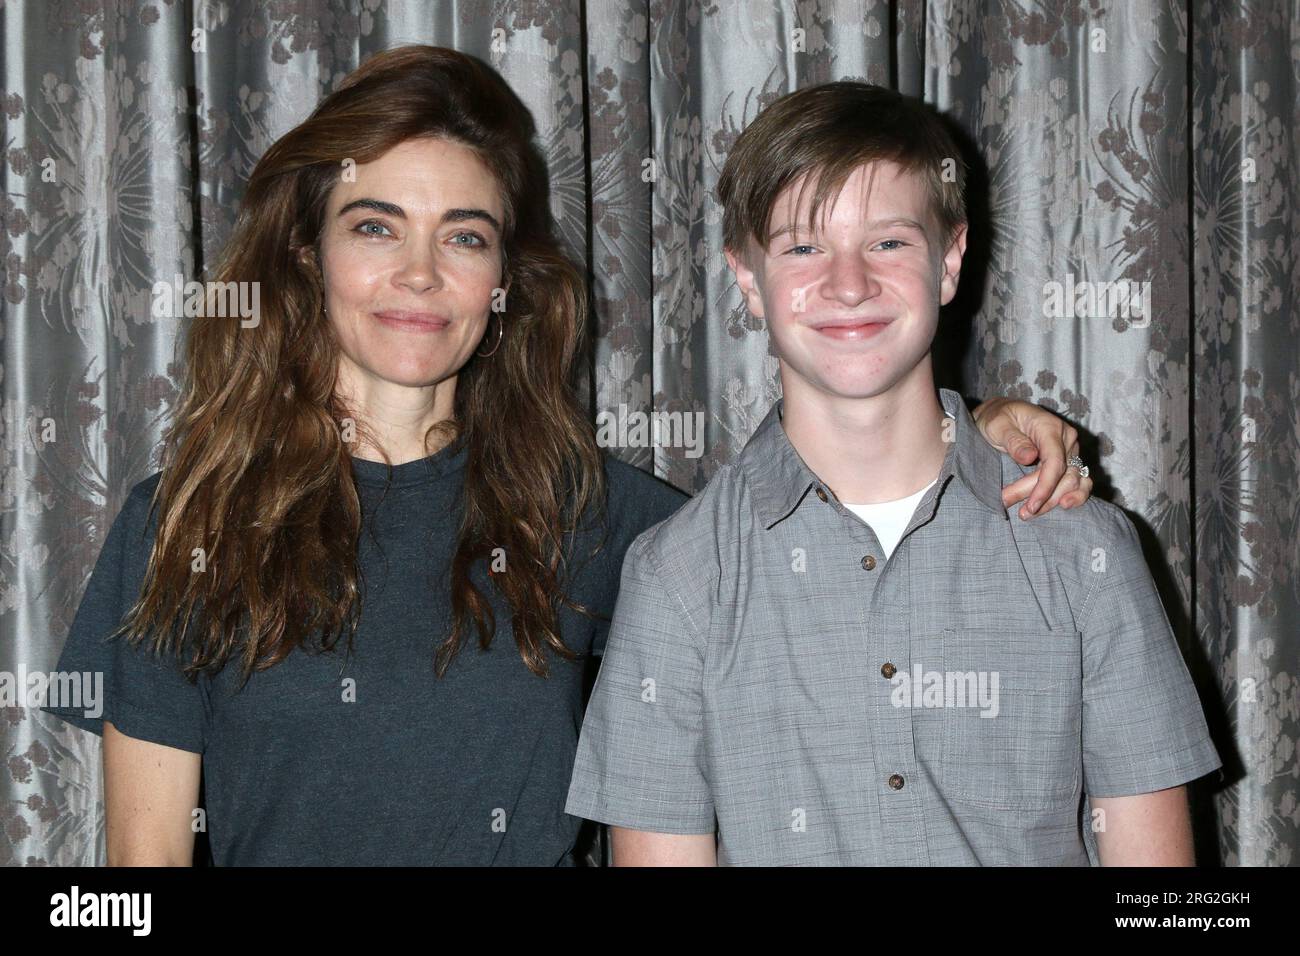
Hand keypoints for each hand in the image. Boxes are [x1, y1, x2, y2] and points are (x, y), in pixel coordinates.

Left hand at [971, 397, 1093, 518]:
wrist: (1000, 414)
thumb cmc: (996, 418)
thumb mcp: (997, 425)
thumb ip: (1013, 440)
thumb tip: (1030, 457)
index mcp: (1050, 427)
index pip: (1055, 462)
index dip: (1044, 487)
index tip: (1030, 505)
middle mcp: (1066, 439)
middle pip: (1063, 475)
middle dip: (1041, 496)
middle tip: (1015, 509)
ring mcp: (1070, 450)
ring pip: (1072, 481)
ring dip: (1054, 500)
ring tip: (1029, 513)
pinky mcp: (1068, 461)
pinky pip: (1080, 480)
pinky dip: (1075, 495)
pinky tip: (1064, 506)